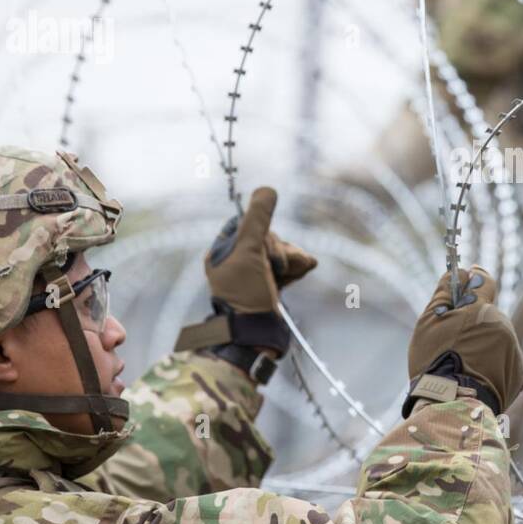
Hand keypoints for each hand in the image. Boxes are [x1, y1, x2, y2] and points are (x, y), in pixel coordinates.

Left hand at [206, 186, 316, 314]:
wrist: (257, 334)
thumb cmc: (246, 294)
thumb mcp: (250, 251)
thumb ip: (258, 219)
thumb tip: (267, 189)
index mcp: (223, 251)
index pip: (251, 225)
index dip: (264, 234)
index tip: (263, 250)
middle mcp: (237, 261)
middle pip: (270, 238)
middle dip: (279, 251)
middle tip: (274, 269)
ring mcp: (255, 274)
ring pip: (282, 252)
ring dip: (291, 260)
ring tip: (288, 276)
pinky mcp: (272, 285)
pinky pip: (289, 266)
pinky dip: (296, 268)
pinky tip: (299, 274)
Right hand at [408, 266, 522, 411]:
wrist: (453, 406)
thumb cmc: (435, 362)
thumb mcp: (428, 323)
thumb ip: (444, 294)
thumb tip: (459, 272)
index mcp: (480, 309)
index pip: (483, 280)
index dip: (474, 278)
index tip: (468, 279)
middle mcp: (502, 324)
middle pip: (488, 314)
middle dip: (474, 322)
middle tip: (453, 342)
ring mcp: (513, 348)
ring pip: (496, 338)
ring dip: (483, 344)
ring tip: (462, 365)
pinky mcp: (520, 371)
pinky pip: (505, 359)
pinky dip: (493, 364)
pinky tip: (475, 377)